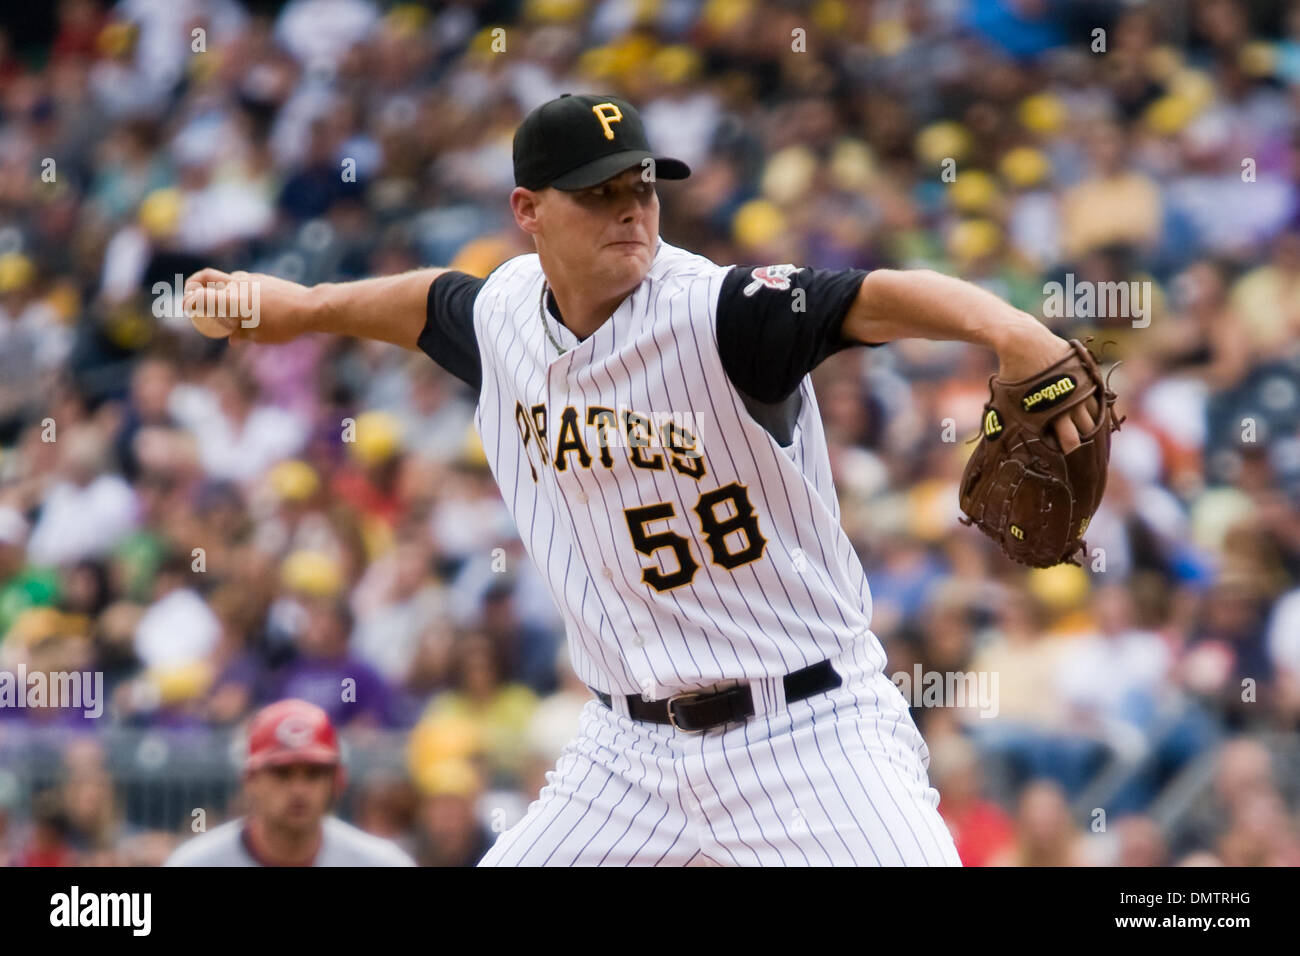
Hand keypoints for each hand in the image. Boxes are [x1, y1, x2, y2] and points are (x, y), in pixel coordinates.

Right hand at [182, 269, 315, 344]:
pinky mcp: (261, 278)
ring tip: (220, 305)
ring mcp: (249, 279)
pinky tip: (243, 304)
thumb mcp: (259, 336)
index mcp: (232, 301)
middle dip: (192, 286)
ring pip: (222, 277)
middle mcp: (237, 286)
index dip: (189, 302)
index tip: (188, 310)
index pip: (198, 296)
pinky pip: (239, 279)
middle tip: (193, 298)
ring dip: (215, 288)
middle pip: (204, 277)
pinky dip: (233, 289)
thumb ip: (240, 334)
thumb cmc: (284, 325)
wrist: (310, 307)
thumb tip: (231, 339)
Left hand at [996, 322, 1099, 453]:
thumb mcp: (1008, 403)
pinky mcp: (1088, 375)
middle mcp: (1071, 403)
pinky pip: (1097, 398)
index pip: (1070, 442)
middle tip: (1071, 437)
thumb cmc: (1012, 374)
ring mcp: (1082, 388)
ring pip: (1095, 415)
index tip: (1059, 445)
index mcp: (1052, 413)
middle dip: (1079, 437)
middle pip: (1086, 431)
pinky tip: (1084, 408)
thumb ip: (1012, 424)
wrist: (1024, 341)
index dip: (1065, 447)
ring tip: (1078, 423)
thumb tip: (1002, 444)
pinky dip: (1093, 406)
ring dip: (1088, 422)